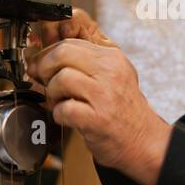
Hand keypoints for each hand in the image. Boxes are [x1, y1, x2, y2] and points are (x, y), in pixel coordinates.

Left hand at [25, 10, 171, 184]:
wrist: (143, 140)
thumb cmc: (123, 111)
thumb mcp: (112, 77)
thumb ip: (83, 65)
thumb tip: (41, 61)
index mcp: (112, 58)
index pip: (70, 43)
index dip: (48, 54)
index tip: (41, 66)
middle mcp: (110, 72)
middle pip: (62, 54)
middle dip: (45, 68)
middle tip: (45, 82)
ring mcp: (105, 95)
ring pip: (61, 79)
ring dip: (52, 93)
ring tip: (61, 102)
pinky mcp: (97, 119)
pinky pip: (63, 108)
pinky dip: (58, 114)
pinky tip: (67, 117)